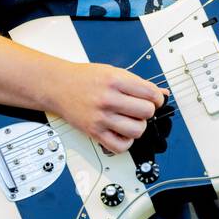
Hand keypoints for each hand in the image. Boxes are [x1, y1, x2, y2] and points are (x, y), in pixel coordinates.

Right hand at [46, 61, 165, 153]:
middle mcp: (108, 99)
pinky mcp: (94, 132)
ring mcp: (101, 117)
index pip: (150, 93)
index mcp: (115, 81)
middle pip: (146, 112)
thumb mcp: (113, 72)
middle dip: (148, 111)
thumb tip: (161, 93)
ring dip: (139, 126)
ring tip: (132, 120)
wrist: (57, 86)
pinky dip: (126, 142)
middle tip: (141, 109)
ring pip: (137, 130)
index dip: (157, 98)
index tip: (154, 100)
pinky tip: (122, 132)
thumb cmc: (84, 78)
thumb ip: (138, 83)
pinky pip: (120, 146)